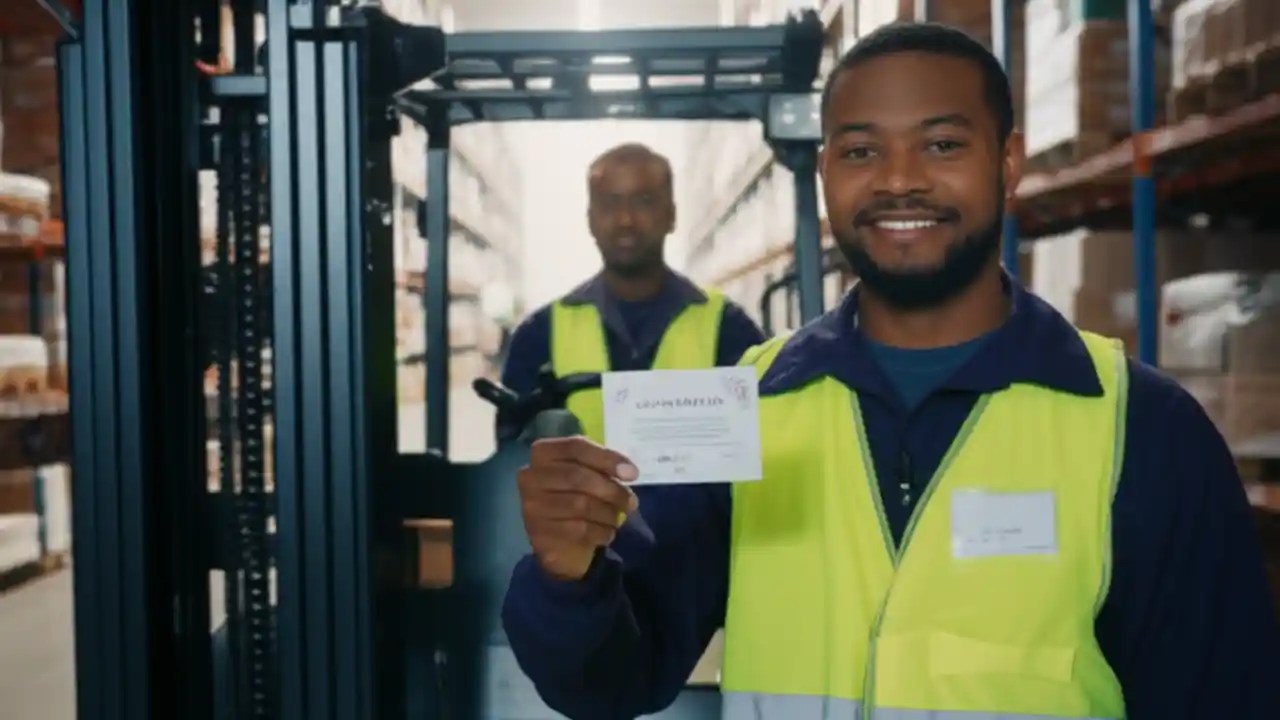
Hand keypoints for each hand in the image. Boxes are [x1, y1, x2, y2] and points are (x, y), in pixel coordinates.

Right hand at [516, 436, 639, 581]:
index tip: (632, 474)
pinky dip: (601, 532)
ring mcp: (531, 506)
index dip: (606, 458)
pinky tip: (607, 533)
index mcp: (542, 453)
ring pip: (579, 505)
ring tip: (618, 518)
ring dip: (608, 513)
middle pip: (576, 476)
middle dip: (611, 490)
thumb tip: (628, 471)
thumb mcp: (590, 474)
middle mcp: (530, 476)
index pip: (575, 447)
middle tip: (631, 502)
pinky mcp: (539, 533)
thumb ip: (604, 466)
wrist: (563, 542)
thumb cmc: (579, 496)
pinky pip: (578, 529)